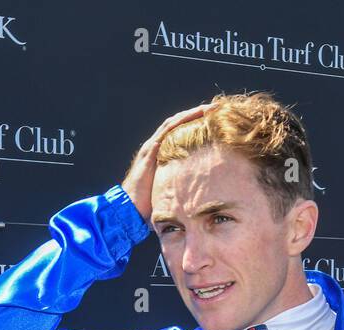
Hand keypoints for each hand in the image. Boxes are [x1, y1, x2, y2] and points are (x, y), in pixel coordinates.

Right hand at [120, 103, 214, 221]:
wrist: (129, 208)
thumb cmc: (149, 203)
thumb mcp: (170, 188)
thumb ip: (181, 183)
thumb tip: (201, 189)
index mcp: (161, 152)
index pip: (180, 131)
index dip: (196, 122)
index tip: (214, 117)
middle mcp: (155, 146)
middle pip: (178, 123)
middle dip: (196, 113)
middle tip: (215, 108)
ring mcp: (151, 147)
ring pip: (172, 124)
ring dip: (190, 114)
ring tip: (207, 108)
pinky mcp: (149, 152)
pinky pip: (165, 133)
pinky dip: (178, 124)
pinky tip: (191, 117)